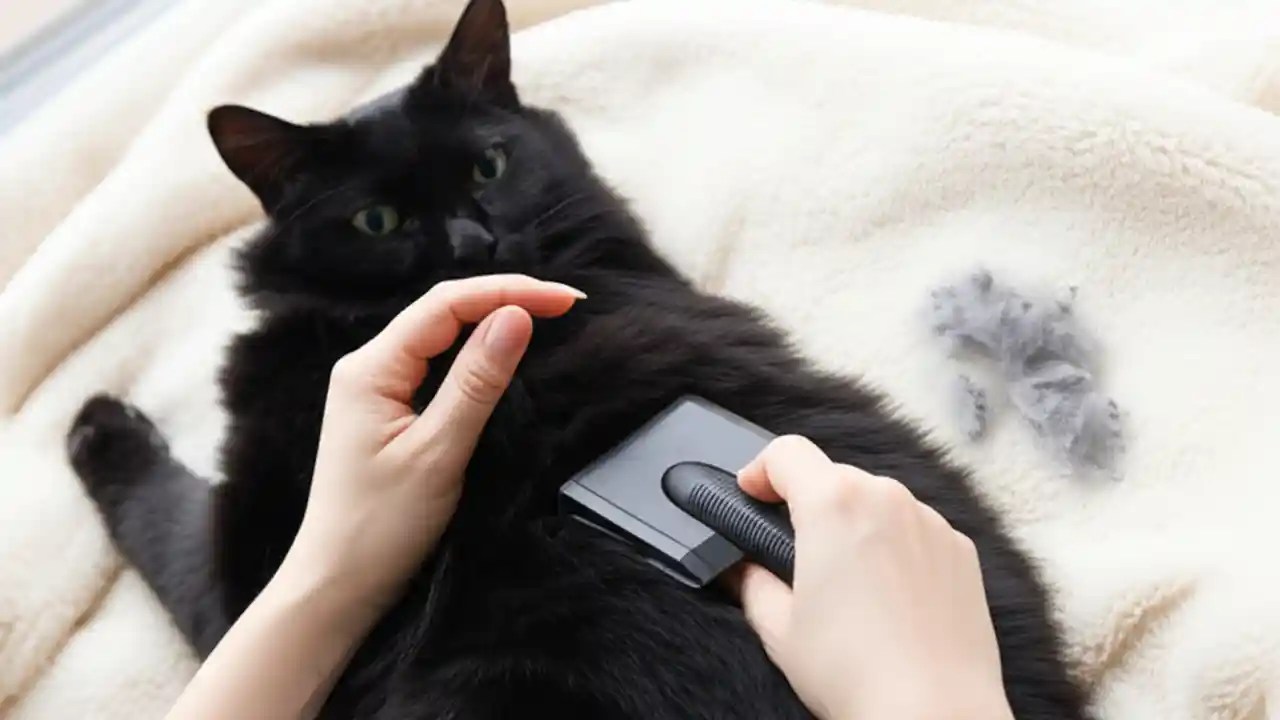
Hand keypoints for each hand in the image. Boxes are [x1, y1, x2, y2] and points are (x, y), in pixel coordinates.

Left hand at [282, 274, 584, 607]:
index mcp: (370, 369)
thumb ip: (477, 382)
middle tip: (567, 304)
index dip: (508, 291)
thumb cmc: (380, 528)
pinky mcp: (388, 411)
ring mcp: (376, 388)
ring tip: (547, 315)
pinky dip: (476, 351)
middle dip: (505, 298)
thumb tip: (517, 317)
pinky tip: (504, 351)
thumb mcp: (438, 453)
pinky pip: (436, 364)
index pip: (446, 305)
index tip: (565, 299)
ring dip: (492, 319)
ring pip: (441, 335)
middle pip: (443, 311)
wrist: (337, 585)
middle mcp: (368, 367)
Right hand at [727, 436, 1013, 719]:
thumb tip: (746, 569)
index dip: (759, 470)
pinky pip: (915, 531)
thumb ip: (752, 583)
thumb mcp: (779, 629)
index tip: (752, 492)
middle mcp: (887, 498)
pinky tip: (887, 600)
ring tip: (846, 587)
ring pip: (878, 503)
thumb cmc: (857, 674)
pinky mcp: (961, 551)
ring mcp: (930, 522)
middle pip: (834, 477)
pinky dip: (894, 549)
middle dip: (808, 506)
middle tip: (795, 555)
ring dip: (855, 527)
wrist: (933, 714)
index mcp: (834, 504)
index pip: (786, 453)